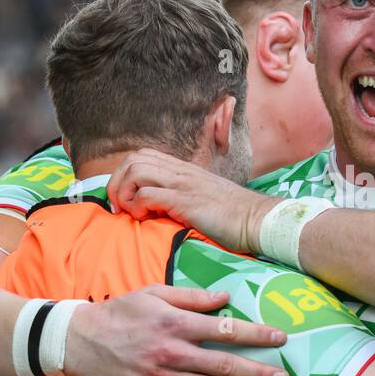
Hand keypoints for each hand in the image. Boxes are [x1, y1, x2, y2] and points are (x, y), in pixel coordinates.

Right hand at [63, 283, 289, 375]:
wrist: (77, 342)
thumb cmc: (120, 313)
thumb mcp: (154, 293)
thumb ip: (191, 297)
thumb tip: (226, 298)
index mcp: (176, 323)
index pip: (226, 330)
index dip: (257, 335)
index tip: (281, 338)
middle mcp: (172, 352)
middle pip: (224, 364)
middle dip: (258, 371)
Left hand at [106, 148, 278, 252]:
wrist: (257, 219)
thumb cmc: (233, 214)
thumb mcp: (204, 196)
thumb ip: (183, 194)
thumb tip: (160, 205)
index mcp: (183, 169)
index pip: (142, 156)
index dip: (124, 174)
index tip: (124, 199)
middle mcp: (181, 171)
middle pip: (133, 160)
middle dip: (117, 183)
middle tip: (120, 207)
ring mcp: (183, 184)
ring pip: (136, 172)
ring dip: (125, 192)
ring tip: (132, 212)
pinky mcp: (186, 201)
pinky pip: (148, 194)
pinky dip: (138, 206)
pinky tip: (146, 218)